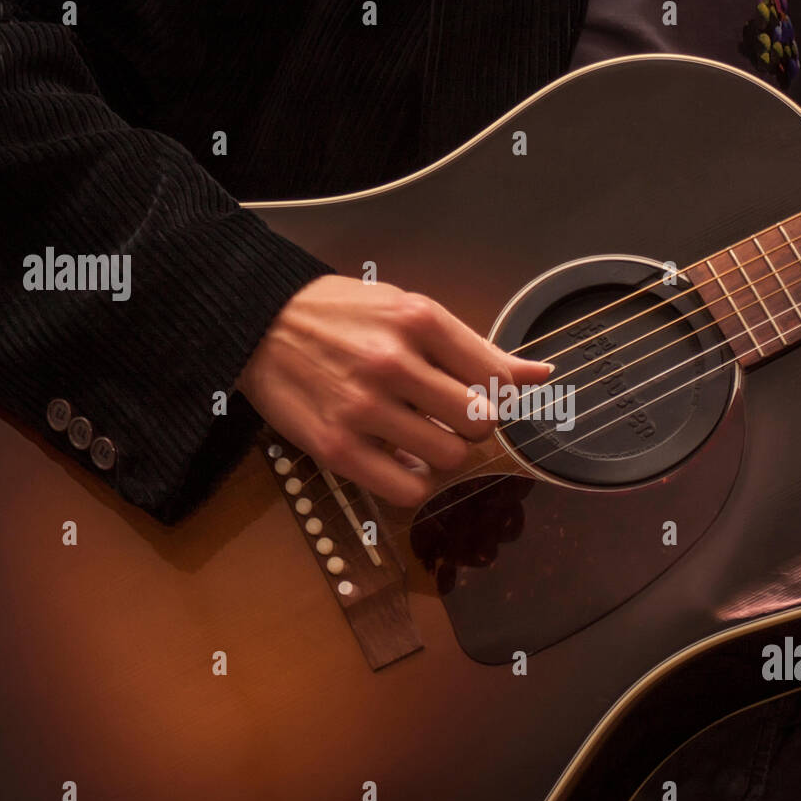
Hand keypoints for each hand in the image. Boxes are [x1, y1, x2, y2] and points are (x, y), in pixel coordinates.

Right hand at [237, 275, 552, 506]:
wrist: (259, 322)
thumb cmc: (342, 316)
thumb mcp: (410, 310)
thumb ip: (475, 347)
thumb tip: (541, 375)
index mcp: (417, 320)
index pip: (499, 379)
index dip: (500, 395)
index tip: (479, 394)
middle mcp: (392, 362)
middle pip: (480, 422)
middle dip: (474, 424)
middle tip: (450, 416)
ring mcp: (362, 407)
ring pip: (450, 457)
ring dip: (445, 453)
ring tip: (422, 435)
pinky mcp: (336, 447)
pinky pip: (408, 490)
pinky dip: (416, 482)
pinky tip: (404, 461)